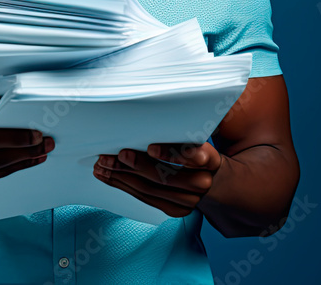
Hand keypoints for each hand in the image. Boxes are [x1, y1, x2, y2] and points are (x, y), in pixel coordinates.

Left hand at [93, 142, 223, 217]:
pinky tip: (109, 177)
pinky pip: (145, 199)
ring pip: (150, 190)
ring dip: (122, 177)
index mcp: (210, 160)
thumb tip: (157, 109)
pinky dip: (124, 186)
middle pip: (165, 177)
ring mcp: (188, 201)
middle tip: (116, 154)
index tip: (150, 147)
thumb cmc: (201, 151)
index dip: (171, 153)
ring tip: (103, 165)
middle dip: (136, 165)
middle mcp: (202, 183)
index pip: (195, 157)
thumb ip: (186, 129)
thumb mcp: (202, 138)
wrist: (216, 182)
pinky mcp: (175, 210)